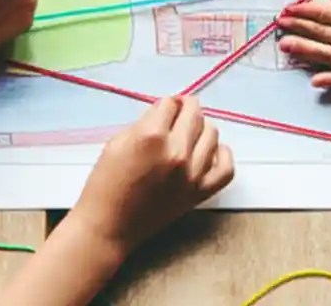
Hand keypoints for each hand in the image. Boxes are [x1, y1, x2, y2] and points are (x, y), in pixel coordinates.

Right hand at [71, 96, 232, 251]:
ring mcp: (192, 174)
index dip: (164, 104)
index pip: (169, 103)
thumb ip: (144, 123)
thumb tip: (164, 113)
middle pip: (194, 113)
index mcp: (152, 136)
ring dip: (200, 128)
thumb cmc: (104, 184)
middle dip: (185, 108)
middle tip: (176, 114)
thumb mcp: (117, 142)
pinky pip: (226, 168)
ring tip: (188, 133)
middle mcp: (177, 152)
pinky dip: (222, 155)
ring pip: (212, 134)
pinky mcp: (200, 193)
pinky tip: (211, 151)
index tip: (161, 110)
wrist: (109, 226)